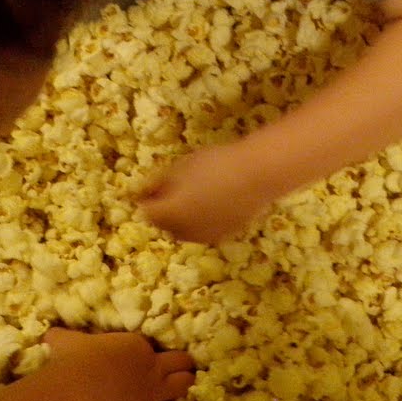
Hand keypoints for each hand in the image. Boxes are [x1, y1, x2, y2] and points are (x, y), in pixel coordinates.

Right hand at [38, 329, 194, 400]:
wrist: (78, 391)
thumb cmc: (71, 362)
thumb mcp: (66, 341)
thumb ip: (63, 338)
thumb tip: (50, 335)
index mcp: (136, 345)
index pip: (153, 346)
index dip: (150, 354)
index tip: (142, 361)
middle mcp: (152, 367)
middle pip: (181, 361)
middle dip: (182, 365)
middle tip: (175, 372)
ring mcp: (155, 392)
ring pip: (186, 384)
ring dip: (185, 386)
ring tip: (178, 391)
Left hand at [137, 142, 276, 243]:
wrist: (258, 176)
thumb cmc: (216, 164)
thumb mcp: (181, 166)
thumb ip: (159, 182)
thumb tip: (143, 192)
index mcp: (170, 212)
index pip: (146, 213)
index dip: (146, 200)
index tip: (151, 188)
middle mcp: (185, 231)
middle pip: (164, 226)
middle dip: (164, 211)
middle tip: (173, 191)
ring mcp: (206, 236)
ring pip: (184, 232)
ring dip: (182, 219)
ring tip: (194, 198)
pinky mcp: (224, 236)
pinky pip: (204, 231)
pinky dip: (201, 222)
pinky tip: (212, 204)